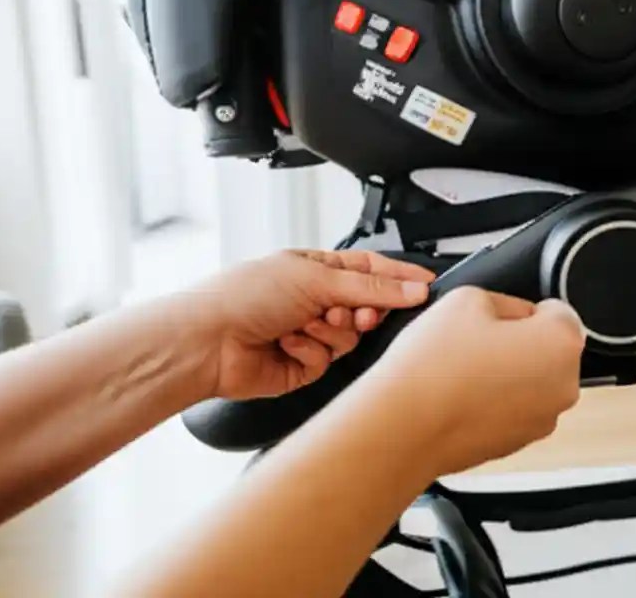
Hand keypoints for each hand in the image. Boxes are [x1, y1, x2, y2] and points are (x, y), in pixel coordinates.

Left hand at [177, 250, 434, 400]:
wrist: (209, 341)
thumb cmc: (245, 295)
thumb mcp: (317, 278)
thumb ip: (372, 286)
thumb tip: (414, 288)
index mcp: (318, 269)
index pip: (373, 269)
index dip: (401, 278)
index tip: (426, 285)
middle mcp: (316, 300)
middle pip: (369, 307)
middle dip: (363, 311)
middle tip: (354, 312)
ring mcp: (311, 333)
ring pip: (352, 338)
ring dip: (331, 331)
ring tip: (304, 324)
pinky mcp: (304, 365)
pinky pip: (329, 360)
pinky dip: (311, 351)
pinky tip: (287, 344)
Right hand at [369, 287, 585, 476]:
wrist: (403, 428)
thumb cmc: (434, 368)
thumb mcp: (468, 297)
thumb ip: (506, 301)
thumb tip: (513, 315)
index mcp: (562, 343)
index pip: (557, 311)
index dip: (523, 310)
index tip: (498, 318)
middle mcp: (563, 387)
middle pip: (548, 349)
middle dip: (517, 342)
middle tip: (475, 343)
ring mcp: (542, 420)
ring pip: (530, 380)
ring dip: (506, 373)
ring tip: (462, 370)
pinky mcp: (518, 442)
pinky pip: (513, 408)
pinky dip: (493, 400)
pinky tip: (461, 395)